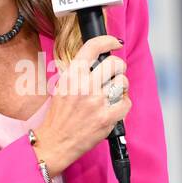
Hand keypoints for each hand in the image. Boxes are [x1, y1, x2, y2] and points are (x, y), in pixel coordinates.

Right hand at [35, 34, 130, 177]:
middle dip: (119, 68)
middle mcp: (84, 86)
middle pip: (115, 63)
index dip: (108, 40)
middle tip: (115, 74)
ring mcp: (97, 102)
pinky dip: (122, 105)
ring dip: (120, 87)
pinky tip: (113, 108)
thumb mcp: (62, 87)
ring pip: (122, 82)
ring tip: (111, 94)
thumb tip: (100, 60)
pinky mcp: (107, 117)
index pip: (92, 47)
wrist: (55, 142)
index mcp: (71, 75)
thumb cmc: (59, 116)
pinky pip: (126, 102)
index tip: (115, 43)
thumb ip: (79, 73)